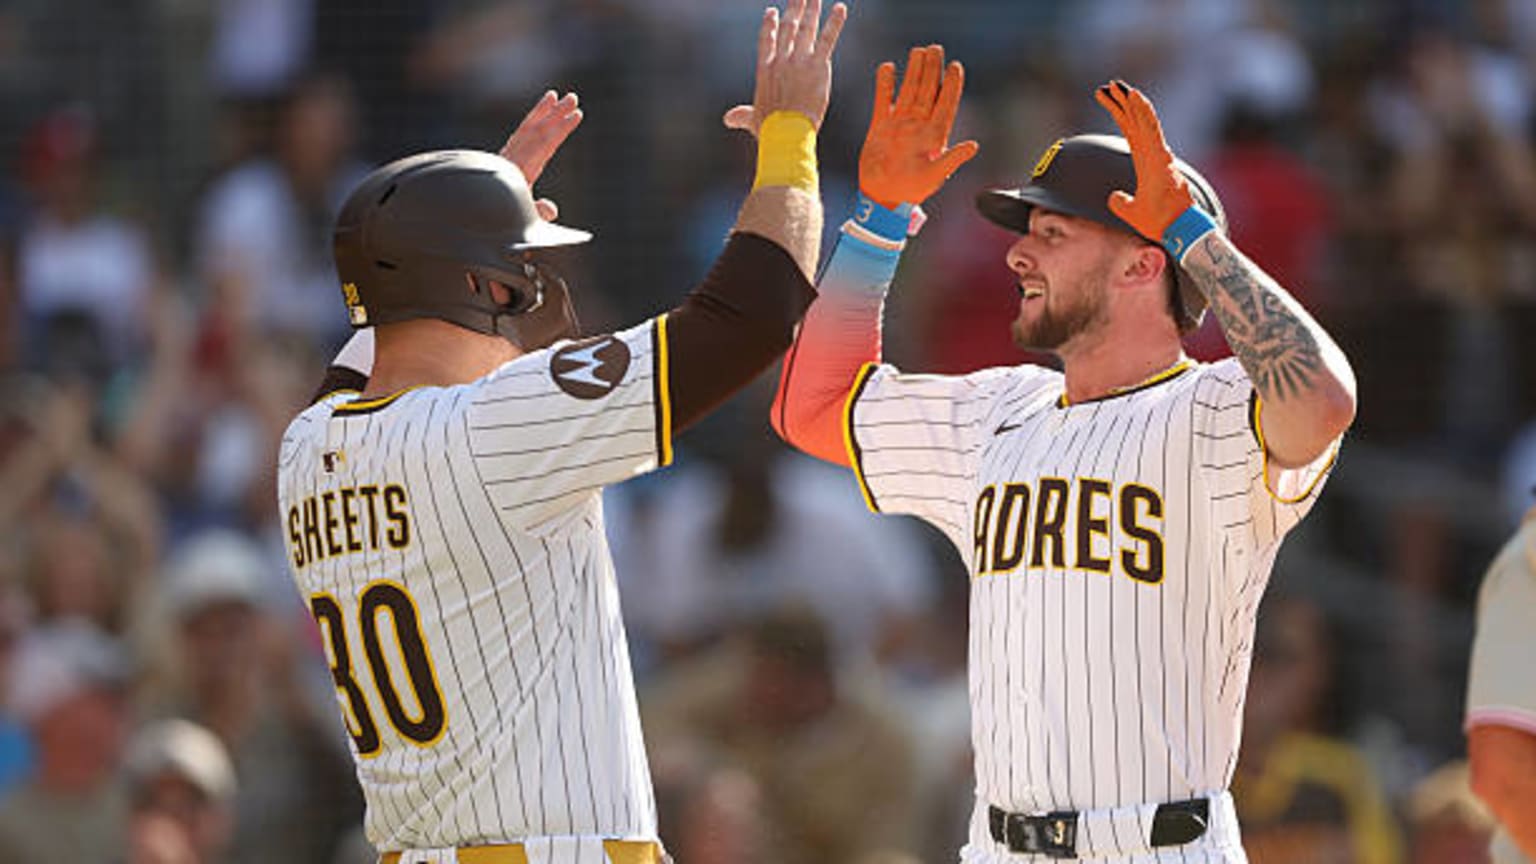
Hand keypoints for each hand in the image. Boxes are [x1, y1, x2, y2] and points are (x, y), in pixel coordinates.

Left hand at [499, 90, 582, 220]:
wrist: (475, 216)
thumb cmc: (504, 219)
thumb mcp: (524, 219)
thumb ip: (538, 212)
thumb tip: (552, 209)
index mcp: (520, 172)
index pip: (543, 144)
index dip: (561, 129)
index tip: (577, 115)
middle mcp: (512, 160)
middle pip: (536, 131)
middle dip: (555, 114)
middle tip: (573, 97)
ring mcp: (508, 157)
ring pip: (527, 129)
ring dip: (544, 112)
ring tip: (560, 97)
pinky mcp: (506, 157)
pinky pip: (520, 135)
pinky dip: (531, 122)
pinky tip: (543, 113)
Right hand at [722, 0, 848, 134]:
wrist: (785, 131)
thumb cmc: (769, 128)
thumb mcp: (753, 119)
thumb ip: (742, 115)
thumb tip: (728, 120)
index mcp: (765, 69)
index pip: (767, 40)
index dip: (770, 25)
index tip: (773, 11)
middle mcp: (781, 59)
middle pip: (789, 27)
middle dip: (794, 9)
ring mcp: (799, 60)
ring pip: (807, 28)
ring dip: (812, 9)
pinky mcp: (817, 65)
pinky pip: (828, 39)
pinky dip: (835, 23)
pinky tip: (841, 9)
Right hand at [859, 44, 978, 207]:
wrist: (883, 197)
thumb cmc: (912, 191)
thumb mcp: (935, 176)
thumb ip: (952, 159)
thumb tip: (973, 146)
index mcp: (935, 135)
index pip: (946, 104)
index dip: (951, 85)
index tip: (955, 67)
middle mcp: (919, 125)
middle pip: (928, 91)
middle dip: (932, 70)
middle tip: (935, 49)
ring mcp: (900, 123)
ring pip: (908, 90)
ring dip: (913, 71)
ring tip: (918, 52)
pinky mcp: (881, 126)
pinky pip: (883, 100)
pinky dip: (885, 85)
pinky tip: (889, 69)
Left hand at [1094, 79, 1194, 238]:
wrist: (1176, 230)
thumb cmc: (1160, 222)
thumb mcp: (1131, 212)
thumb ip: (1120, 203)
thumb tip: (1113, 197)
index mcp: (1146, 162)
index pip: (1130, 131)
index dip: (1119, 114)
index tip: (1107, 99)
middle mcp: (1153, 154)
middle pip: (1134, 122)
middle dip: (1122, 103)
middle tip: (1109, 86)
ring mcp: (1158, 154)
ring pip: (1142, 121)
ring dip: (1131, 102)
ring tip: (1119, 86)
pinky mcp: (1161, 157)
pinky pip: (1150, 130)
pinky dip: (1143, 112)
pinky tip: (1135, 96)